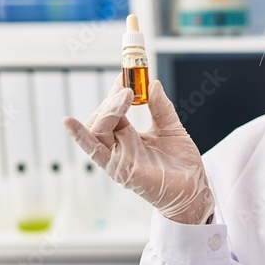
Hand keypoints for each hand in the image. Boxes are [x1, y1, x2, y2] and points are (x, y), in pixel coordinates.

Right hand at [63, 76, 215, 224]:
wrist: (194, 191)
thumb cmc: (182, 165)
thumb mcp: (173, 129)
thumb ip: (161, 108)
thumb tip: (153, 83)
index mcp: (129, 135)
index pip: (115, 108)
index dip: (118, 90)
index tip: (126, 73)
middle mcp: (119, 145)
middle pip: (102, 117)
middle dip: (112, 99)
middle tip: (128, 86)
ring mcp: (118, 158)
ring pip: (97, 130)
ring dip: (107, 110)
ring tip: (125, 97)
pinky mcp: (120, 170)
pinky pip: (95, 153)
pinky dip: (81, 137)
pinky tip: (70, 122)